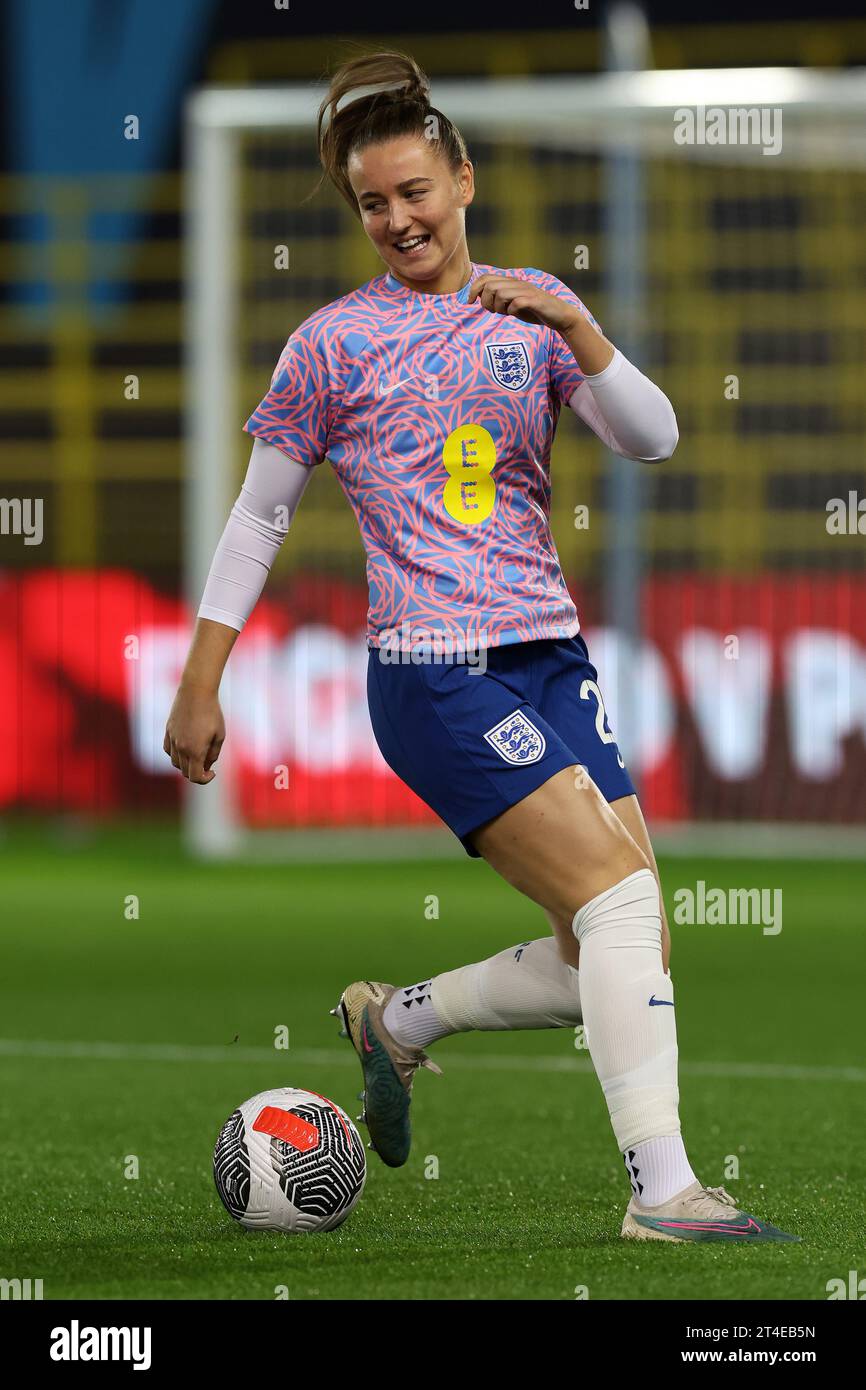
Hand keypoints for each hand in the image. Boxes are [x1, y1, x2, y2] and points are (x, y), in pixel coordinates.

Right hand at [163, 682, 224, 783]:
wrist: (196, 691)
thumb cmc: (212, 712)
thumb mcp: (219, 735)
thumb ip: (213, 754)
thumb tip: (206, 766)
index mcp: (195, 751)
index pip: (195, 777)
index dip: (204, 780)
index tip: (212, 772)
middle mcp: (180, 748)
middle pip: (185, 772)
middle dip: (197, 772)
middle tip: (207, 764)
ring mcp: (172, 739)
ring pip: (175, 762)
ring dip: (186, 764)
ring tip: (198, 754)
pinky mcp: (167, 731)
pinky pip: (168, 750)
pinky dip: (176, 754)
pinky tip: (185, 747)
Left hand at [466, 274, 581, 333]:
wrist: (559, 315)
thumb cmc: (534, 311)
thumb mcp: (513, 304)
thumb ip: (499, 300)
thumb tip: (480, 299)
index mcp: (511, 282)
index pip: (486, 278)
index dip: (473, 289)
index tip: (469, 302)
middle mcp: (518, 283)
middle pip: (490, 286)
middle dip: (485, 301)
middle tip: (493, 311)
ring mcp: (526, 291)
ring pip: (501, 293)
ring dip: (498, 306)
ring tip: (504, 312)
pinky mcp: (534, 301)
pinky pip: (515, 303)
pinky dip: (511, 310)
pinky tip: (515, 313)